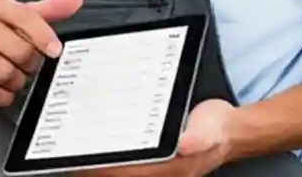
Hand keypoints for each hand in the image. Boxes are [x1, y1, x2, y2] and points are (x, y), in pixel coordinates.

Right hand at [0, 0, 83, 107]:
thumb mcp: (21, 19)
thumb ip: (50, 9)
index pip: (24, 16)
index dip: (43, 36)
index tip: (55, 51)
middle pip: (18, 49)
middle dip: (30, 64)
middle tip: (28, 65)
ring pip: (3, 71)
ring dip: (16, 81)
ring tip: (15, 77)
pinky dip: (1, 95)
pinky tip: (3, 91)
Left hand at [76, 100, 237, 176]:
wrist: (232, 131)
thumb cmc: (218, 130)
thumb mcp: (209, 129)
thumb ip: (198, 139)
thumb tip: (185, 144)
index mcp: (169, 169)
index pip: (124, 173)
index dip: (99, 170)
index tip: (78, 162)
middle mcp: (160, 173)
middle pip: (119, 175)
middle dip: (94, 168)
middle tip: (69, 157)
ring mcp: (158, 170)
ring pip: (122, 172)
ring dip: (102, 165)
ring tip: (76, 156)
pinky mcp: (157, 164)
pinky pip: (130, 165)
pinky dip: (113, 160)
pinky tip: (101, 151)